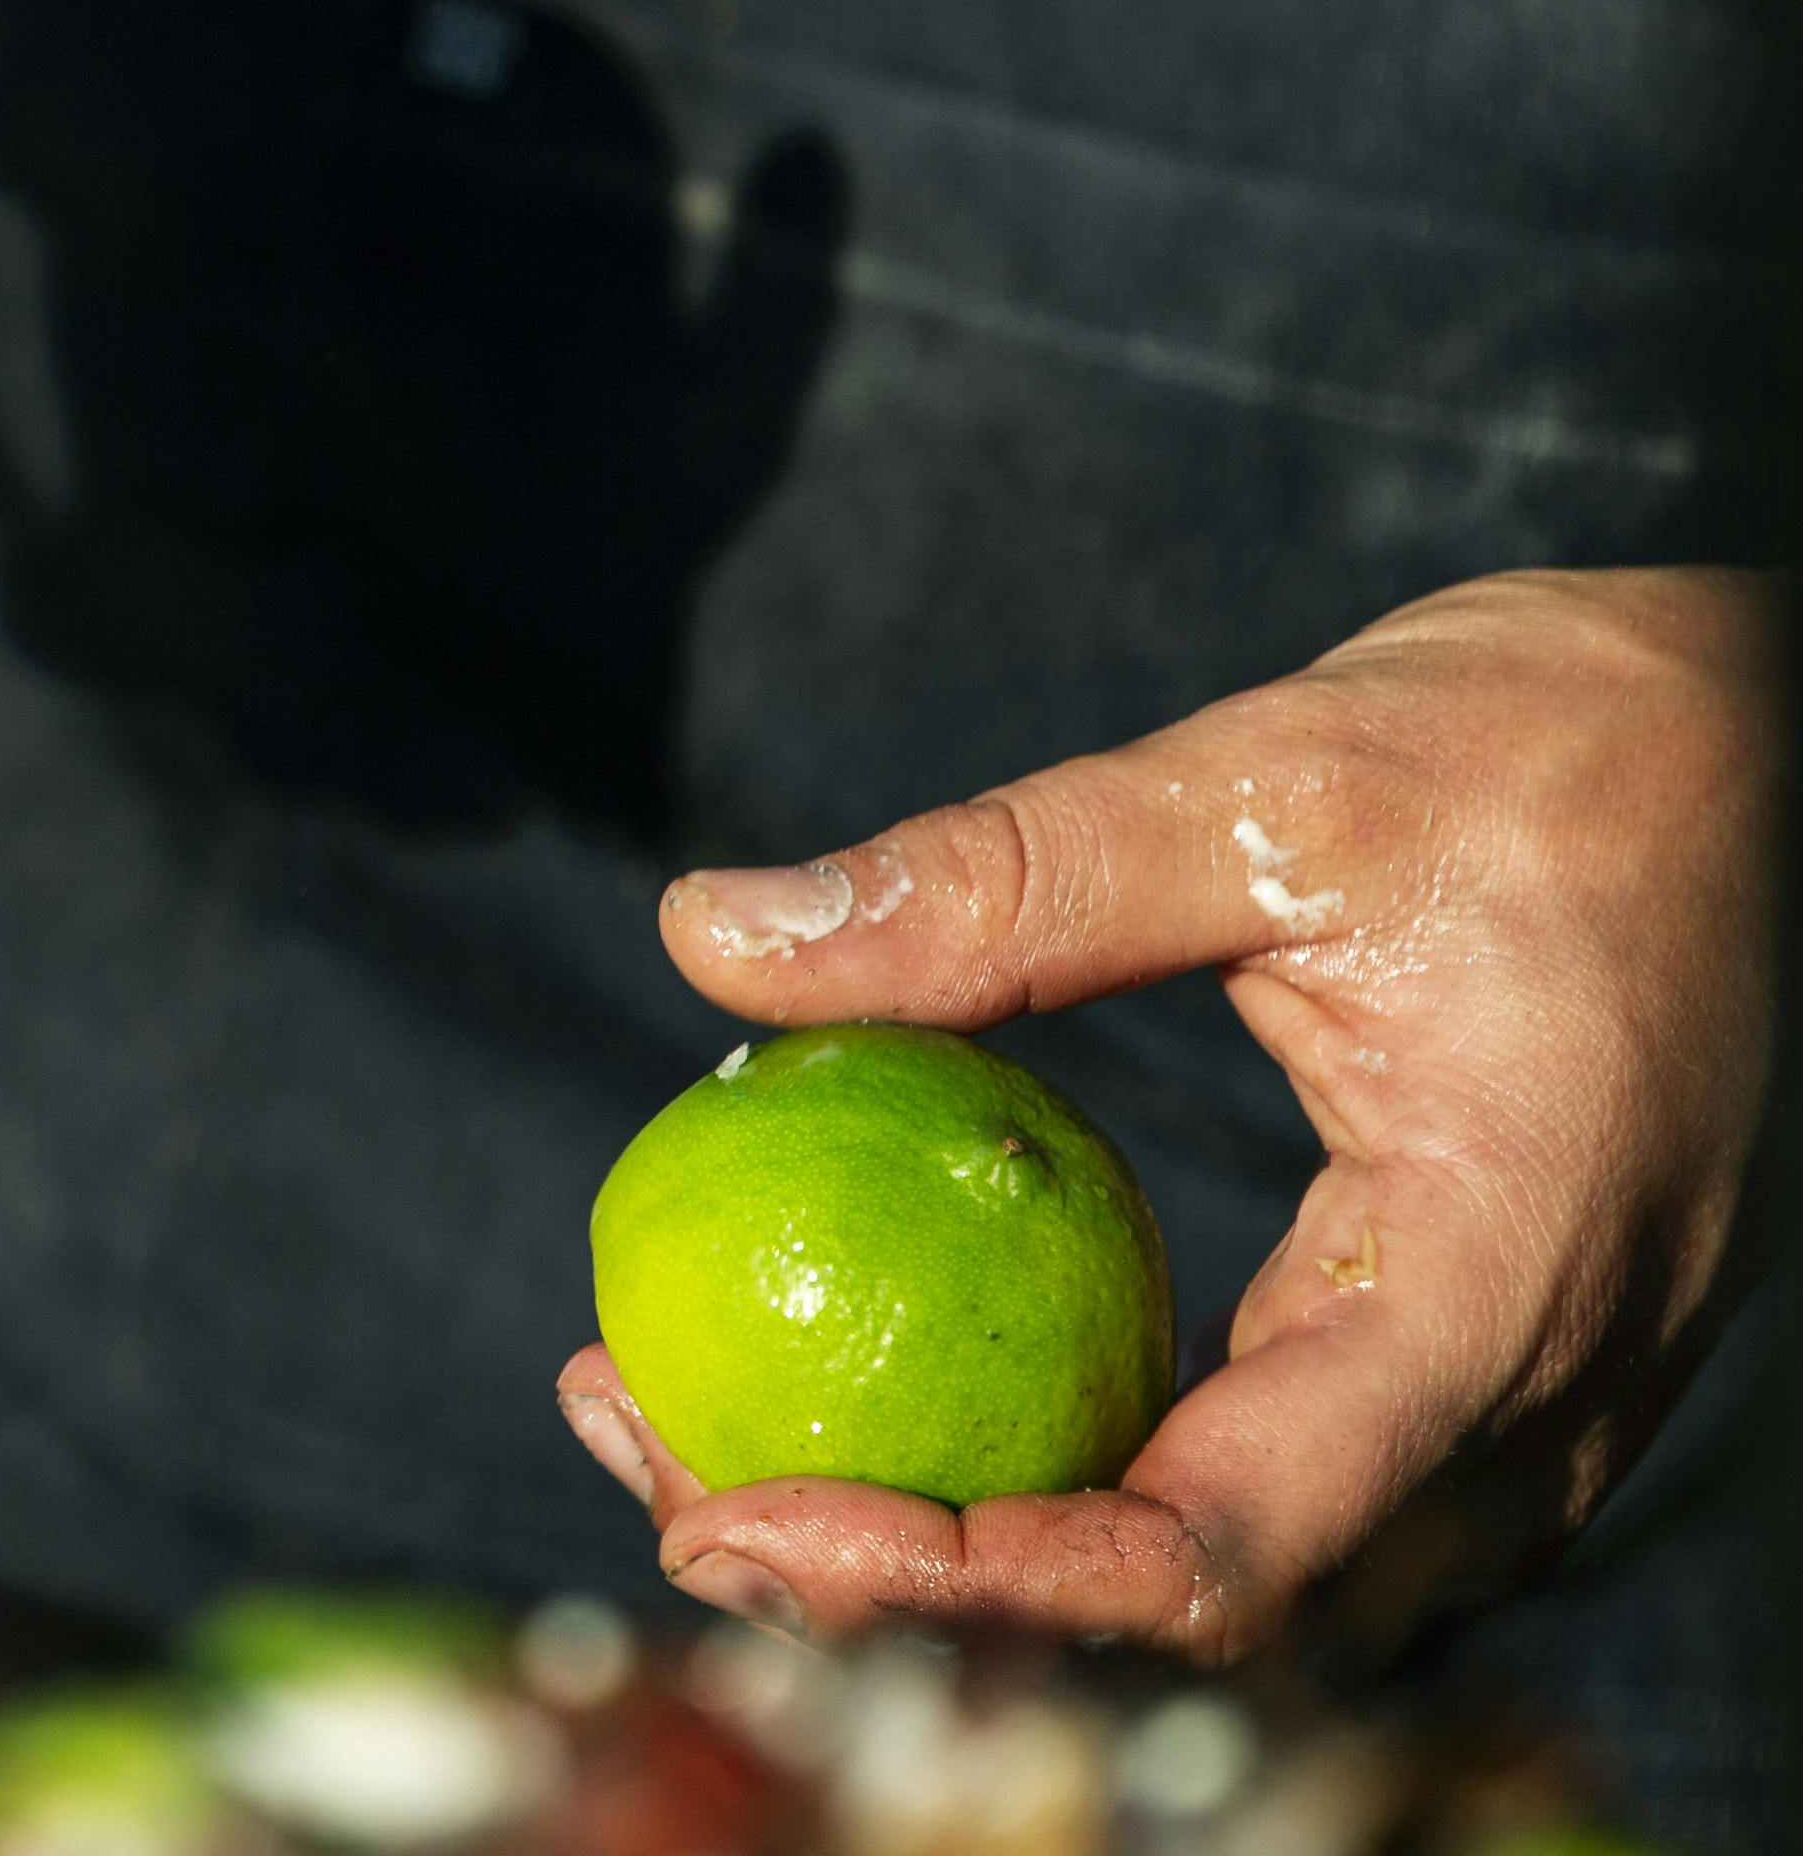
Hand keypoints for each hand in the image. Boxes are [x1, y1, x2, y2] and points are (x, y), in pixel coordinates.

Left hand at [553, 567, 1773, 1662]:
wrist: (1777, 741)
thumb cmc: (1570, 749)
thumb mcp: (1280, 784)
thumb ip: (1008, 878)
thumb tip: (710, 931)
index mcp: (1494, 1295)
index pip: (1218, 1551)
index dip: (965, 1582)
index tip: (738, 1512)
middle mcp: (1518, 1406)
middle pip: (1188, 1606)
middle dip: (908, 1592)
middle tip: (657, 1477)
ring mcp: (1496, 1405)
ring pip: (1212, 1566)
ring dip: (959, 1541)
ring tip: (700, 1436)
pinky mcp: (1447, 1359)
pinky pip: (1242, 1475)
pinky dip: (1044, 1458)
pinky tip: (860, 1374)